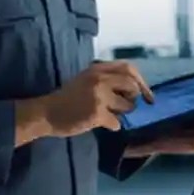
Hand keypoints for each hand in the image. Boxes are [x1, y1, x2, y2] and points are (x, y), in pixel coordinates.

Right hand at [17, 61, 153, 143]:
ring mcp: (98, 96)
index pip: (129, 68)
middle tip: (126, 106)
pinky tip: (102, 124)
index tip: (148, 95)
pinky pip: (116, 122)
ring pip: (127, 106)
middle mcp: (99, 79)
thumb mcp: (86, 79)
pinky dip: (113, 126)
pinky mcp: (96, 114)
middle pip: (132, 86)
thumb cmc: (68, 97)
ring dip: (123, 113)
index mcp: (98, 69)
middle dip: (134, 98)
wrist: (46, 112)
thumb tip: (134, 87)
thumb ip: (106, 79)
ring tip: (109, 114)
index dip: (141, 81)